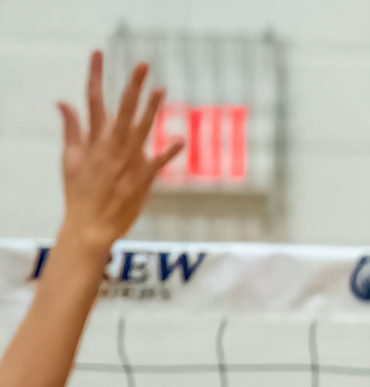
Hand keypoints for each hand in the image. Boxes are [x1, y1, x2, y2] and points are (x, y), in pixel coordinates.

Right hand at [56, 52, 182, 252]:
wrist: (91, 225)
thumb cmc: (79, 192)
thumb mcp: (70, 158)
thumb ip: (71, 128)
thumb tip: (63, 102)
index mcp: (93, 139)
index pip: (93, 99)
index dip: (96, 75)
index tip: (99, 53)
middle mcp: (112, 146)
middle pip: (124, 109)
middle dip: (133, 86)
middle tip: (143, 65)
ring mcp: (129, 161)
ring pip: (143, 129)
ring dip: (153, 109)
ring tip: (161, 89)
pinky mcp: (143, 177)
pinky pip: (158, 161)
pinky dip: (170, 151)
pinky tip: (181, 140)